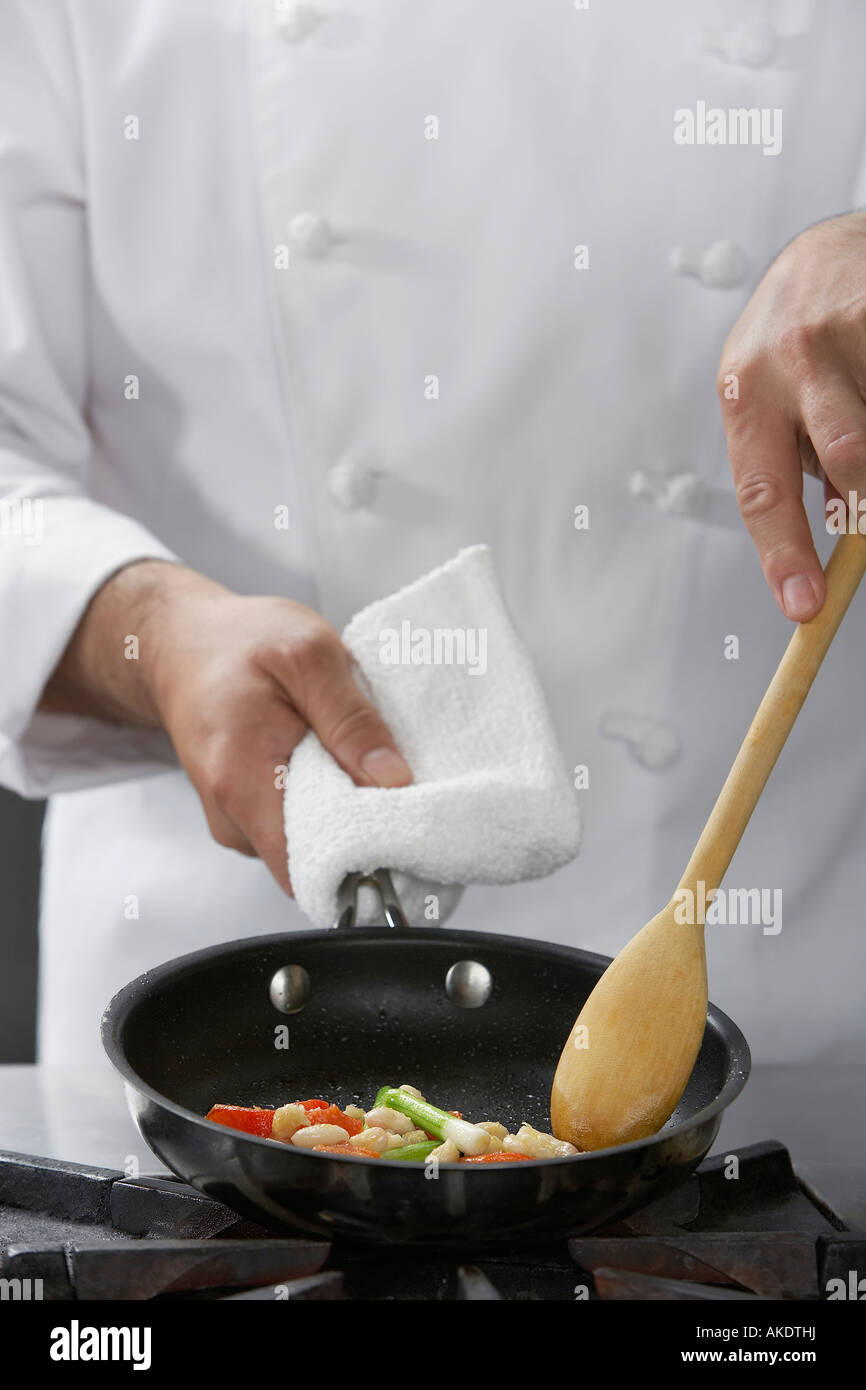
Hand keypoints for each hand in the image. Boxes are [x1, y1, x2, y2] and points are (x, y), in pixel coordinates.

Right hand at [43, 562, 410, 893]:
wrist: (179, 642)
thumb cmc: (238, 641)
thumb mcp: (310, 656)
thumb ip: (352, 719)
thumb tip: (395, 779)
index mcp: (243, 782)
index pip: (309, 869)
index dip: (361, 857)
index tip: (401, 826)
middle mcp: (230, 817)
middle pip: (313, 862)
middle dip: (359, 830)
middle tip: (386, 778)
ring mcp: (233, 820)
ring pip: (307, 846)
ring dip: (338, 810)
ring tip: (346, 756)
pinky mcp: (242, 813)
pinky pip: (294, 826)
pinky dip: (320, 801)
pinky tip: (324, 761)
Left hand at [718, 211, 865, 619]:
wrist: (827, 247)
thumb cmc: (799, 348)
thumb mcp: (773, 400)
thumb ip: (797, 461)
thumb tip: (844, 527)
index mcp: (742, 395)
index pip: (761, 492)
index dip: (784, 556)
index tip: (805, 607)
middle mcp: (786, 359)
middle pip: (848, 454)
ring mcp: (845, 327)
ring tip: (857, 409)